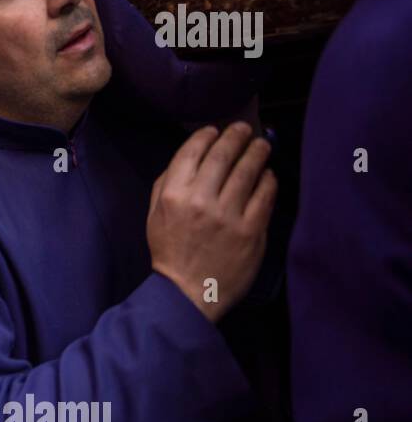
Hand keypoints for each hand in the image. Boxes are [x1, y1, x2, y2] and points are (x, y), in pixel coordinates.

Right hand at [146, 123, 275, 321]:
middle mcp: (201, 202)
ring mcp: (228, 216)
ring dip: (257, 152)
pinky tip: (268, 175)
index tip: (215, 130)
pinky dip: (268, 180)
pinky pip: (265, 195)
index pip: (193, 152)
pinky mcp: (251, 231)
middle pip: (223, 155)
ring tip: (262, 145)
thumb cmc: (170, 251)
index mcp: (174, 196)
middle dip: (236, 136)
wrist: (187, 292)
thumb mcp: (154, 215)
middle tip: (244, 130)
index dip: (207, 135)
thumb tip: (190, 155)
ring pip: (248, 171)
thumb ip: (166, 183)